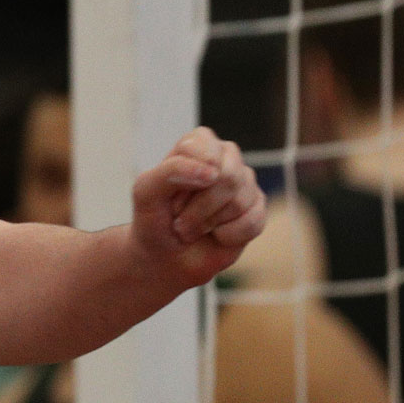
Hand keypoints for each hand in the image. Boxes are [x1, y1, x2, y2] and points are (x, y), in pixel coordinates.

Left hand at [130, 127, 265, 287]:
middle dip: (199, 207)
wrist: (165, 258)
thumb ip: (171, 171)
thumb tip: (212, 172)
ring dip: (208, 224)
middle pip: (228, 176)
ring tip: (193, 228)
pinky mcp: (257, 210)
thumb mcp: (146, 192)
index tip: (170, 198)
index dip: (185, 179)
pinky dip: (227, 236)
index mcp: (197, 144)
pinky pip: (252, 222)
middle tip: (180, 221)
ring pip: (239, 201)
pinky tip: (216, 235)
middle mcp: (226, 158)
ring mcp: (245, 183)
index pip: (204, 149)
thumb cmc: (155, 220)